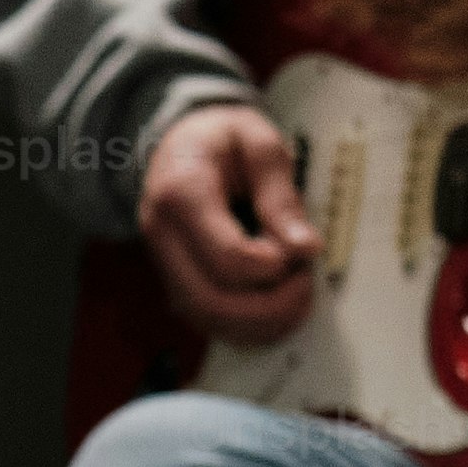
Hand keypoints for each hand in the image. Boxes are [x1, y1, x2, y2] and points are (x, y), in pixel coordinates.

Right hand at [138, 97, 315, 345]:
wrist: (179, 144)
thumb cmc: (222, 140)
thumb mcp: (260, 144)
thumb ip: (281, 196)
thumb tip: (304, 248)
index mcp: (181, 194)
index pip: (227, 256)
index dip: (274, 264)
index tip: (303, 248)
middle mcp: (162, 236)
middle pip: (212, 301)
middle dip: (271, 305)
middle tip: (305, 281)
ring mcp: (164, 263)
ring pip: (207, 320)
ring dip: (262, 321)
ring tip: (296, 293)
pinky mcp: (174, 280)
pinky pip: (208, 322)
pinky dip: (248, 326)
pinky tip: (277, 307)